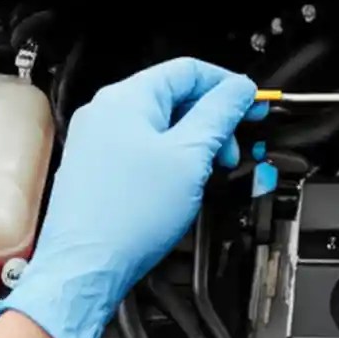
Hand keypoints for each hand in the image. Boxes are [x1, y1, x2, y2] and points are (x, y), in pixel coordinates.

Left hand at [0, 58, 268, 337]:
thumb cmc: (127, 217)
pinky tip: (184, 184)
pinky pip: (145, 148)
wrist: (86, 267)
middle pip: (176, 97)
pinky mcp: (99, 168)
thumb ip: (220, 114)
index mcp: (126, 99)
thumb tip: (240, 89)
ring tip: (209, 172)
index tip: (252, 104)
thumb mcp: (191, 157)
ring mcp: (99, 140)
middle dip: (214, 120)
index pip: (189, 70)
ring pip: (163, 125)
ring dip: (196, 143)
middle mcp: (106, 113)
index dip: (228, 85)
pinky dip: (173, 160)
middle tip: (234, 148)